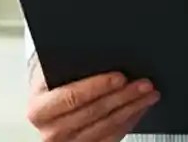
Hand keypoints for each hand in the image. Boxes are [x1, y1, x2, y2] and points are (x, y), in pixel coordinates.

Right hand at [25, 58, 159, 141]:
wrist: (46, 106)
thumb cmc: (52, 85)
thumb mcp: (53, 72)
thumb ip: (70, 66)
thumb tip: (100, 55)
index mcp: (39, 109)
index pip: (72, 97)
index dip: (98, 86)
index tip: (120, 77)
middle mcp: (51, 132)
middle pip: (94, 113)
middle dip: (123, 96)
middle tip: (143, 83)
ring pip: (108, 127)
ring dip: (132, 108)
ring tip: (148, 94)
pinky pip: (113, 138)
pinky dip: (130, 121)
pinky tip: (139, 107)